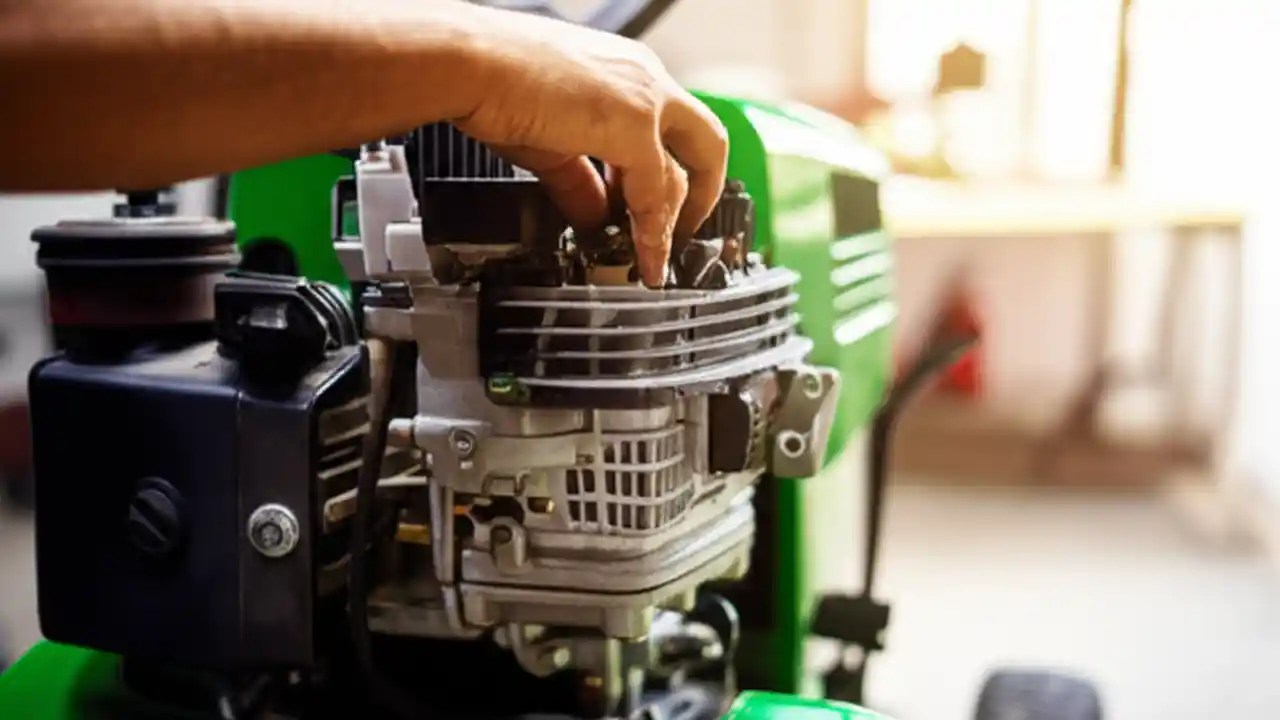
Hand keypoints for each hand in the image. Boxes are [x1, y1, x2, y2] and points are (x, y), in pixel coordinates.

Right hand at [453, 6, 728, 285]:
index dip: (671, 175)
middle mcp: (647, 78)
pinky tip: (645, 257)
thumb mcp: (551, 142)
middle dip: (702, 195)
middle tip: (681, 234)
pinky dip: (653, 231)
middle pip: (707, 143)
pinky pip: (658, 190)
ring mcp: (645, 99)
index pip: (672, 129)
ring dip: (672, 222)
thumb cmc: (495, 84)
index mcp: (629, 72)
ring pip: (686, 172)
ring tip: (654, 258)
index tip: (657, 209)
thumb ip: (581, 182)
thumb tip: (594, 217)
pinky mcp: (634, 124)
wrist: (468, 64)